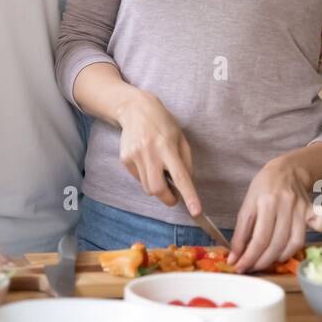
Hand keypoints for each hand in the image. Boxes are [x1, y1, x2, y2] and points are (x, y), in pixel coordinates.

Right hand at [116, 89, 200, 213]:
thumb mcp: (181, 138)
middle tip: (174, 196)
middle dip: (168, 199)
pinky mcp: (125, 159)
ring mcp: (135, 156)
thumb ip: (186, 162)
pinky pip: (138, 178)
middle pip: (158, 189)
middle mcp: (150, 152)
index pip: (180, 176)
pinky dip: (146, 177)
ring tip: (160, 172)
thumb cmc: (163, 124)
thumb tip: (186, 186)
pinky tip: (147, 162)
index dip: (189, 195)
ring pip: (147, 188)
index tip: (196, 211)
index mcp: (167, 146)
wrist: (135, 109)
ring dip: (157, 188)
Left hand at [227, 152, 321, 273]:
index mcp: (266, 201)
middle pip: (276, 243)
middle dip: (262, 261)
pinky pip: (318, 229)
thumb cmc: (264, 187)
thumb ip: (241, 232)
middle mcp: (286, 205)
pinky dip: (308, 240)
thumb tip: (234, 258)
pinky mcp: (312, 211)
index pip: (259, 237)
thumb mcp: (247, 205)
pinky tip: (291, 248)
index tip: (240, 267)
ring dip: (280, 257)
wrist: (287, 170)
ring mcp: (301, 208)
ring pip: (294, 242)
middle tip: (252, 268)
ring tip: (267, 261)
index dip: (249, 257)